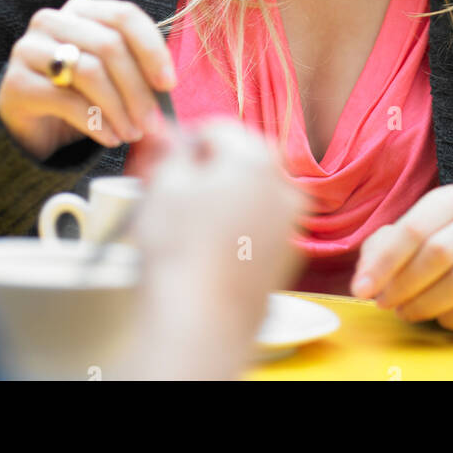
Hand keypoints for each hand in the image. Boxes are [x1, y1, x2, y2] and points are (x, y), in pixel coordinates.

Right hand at [0, 0, 175, 159]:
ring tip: (132, 133)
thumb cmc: (78, 93)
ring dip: (119, 108)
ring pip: (89, 71)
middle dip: (138, 88)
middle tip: (152, 122)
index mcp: (81, 9)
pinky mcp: (16, 82)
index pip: (124, 15)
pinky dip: (95, 122)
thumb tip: (167, 86)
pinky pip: (66, 100)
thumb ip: (136, 67)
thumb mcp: (109, 73)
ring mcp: (29, 49)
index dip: (152, 49)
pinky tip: (110, 138)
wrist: (30, 123)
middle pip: (109, 45)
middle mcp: (52, 20)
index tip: (168, 83)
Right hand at [120, 118, 305, 378]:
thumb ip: (169, 148)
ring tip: (189, 224)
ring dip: (223, 198)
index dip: (186, 142)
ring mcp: (290, 224)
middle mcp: (284, 185)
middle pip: (240, 159)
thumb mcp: (162, 183)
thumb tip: (168, 131)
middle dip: (207, 171)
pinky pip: (260, 226)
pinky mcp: (288, 258)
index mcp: (258, 157)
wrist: (202, 324)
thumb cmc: (180, 255)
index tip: (168, 161)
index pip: (218, 128)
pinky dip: (238, 228)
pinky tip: (209, 248)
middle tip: (174, 192)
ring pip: (251, 193)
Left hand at [350, 184, 452, 331]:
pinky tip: (439, 317)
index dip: (385, 262)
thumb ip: (377, 253)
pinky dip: (452, 318)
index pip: (414, 228)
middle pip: (439, 253)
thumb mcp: (400, 239)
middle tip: (384, 303)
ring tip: (406, 311)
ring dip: (425, 304)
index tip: (362, 289)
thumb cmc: (429, 245)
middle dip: (404, 284)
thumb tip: (364, 282)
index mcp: (452, 198)